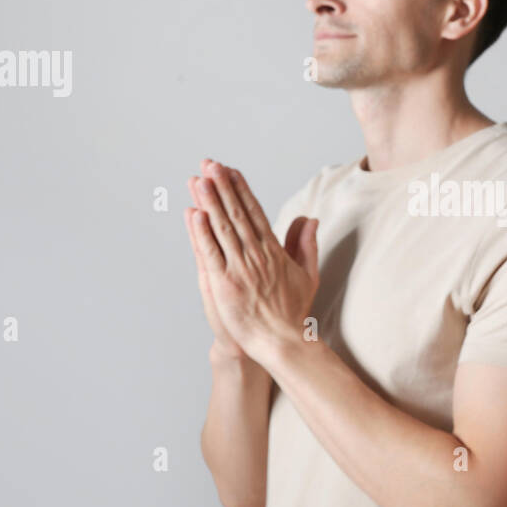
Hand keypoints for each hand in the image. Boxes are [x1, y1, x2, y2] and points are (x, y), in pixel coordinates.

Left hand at [184, 159, 319, 367]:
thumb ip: (307, 244)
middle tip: (210, 164)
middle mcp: (256, 254)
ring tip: (201, 179)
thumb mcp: (307, 274)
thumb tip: (311, 220)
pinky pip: (210, 253)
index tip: (231, 171)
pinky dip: (202, 233)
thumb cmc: (292, 313)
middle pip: (236, 214)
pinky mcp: (224, 283)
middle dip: (223, 187)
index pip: (255, 212)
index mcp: (274, 251)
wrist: (282, 341)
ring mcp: (239, 268)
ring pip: (222, 228)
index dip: (241, 190)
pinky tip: (195, 213)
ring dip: (211, 201)